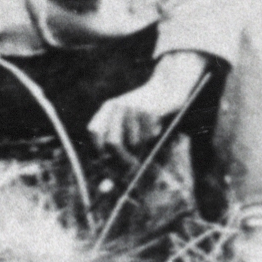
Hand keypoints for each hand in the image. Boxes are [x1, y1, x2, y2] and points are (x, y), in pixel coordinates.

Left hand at [87, 51, 210, 162]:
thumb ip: (116, 141)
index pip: (94, 131)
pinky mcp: (148, 111)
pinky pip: (149, 137)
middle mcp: (117, 106)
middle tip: (134, 167)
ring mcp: (132, 108)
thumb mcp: (127, 119)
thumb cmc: (146, 110)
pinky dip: (154, 137)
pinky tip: (157, 125)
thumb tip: (106, 176)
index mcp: (108, 107)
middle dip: (123, 159)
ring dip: (143, 146)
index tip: (109, 161)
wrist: (167, 86)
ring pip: (134, 143)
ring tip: (149, 134)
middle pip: (114, 143)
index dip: (99, 149)